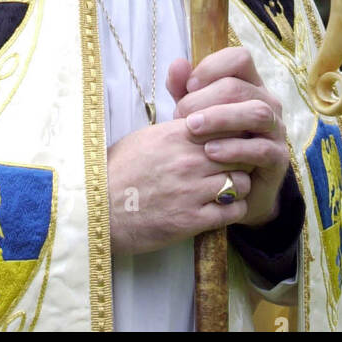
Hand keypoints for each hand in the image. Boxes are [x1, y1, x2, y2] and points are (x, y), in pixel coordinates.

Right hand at [107, 119, 251, 255]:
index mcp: (178, 134)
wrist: (98, 209)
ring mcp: (192, 190)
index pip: (227, 124)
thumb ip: (179, 129)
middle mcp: (189, 159)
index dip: (234, 133)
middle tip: (234, 166)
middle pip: (240, 152)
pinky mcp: (192, 220)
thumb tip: (201, 121)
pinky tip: (222, 209)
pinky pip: (234, 211)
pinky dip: (233, 210)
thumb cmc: (119, 170)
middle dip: (241, 159)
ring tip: (228, 189)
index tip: (232, 141)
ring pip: (243, 182)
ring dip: (240, 186)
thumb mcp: (147, 137)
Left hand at [168, 46, 289, 228]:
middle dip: (206, 98)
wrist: (230, 187)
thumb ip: (183, 89)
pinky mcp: (278, 158)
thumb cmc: (211, 142)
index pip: (239, 58)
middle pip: (240, 86)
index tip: (188, 86)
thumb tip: (178, 64)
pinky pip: (261, 148)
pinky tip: (210, 152)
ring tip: (193, 128)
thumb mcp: (193, 113)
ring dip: (221, 118)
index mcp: (249, 84)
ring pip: (257, 112)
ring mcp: (276, 129)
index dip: (213, 67)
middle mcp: (267, 102)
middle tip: (181, 116)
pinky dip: (234, 148)